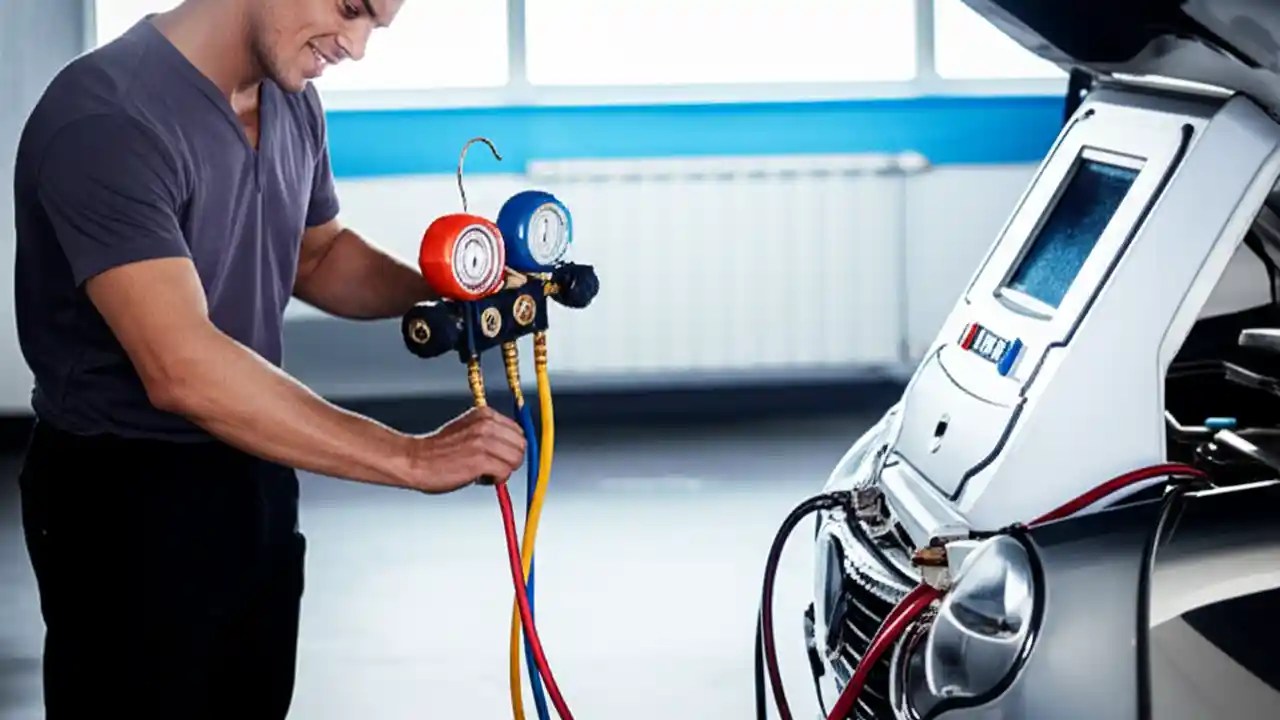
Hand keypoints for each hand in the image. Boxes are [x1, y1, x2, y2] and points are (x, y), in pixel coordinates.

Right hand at [404, 407, 526, 493]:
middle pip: (521, 446)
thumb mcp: (468, 431)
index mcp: (484, 414)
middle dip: (509, 460)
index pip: (518, 432)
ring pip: (516, 460)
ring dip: (502, 471)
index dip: (509, 448)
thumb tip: (513, 447)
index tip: (497, 456)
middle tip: (490, 466)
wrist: (415, 461)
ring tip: (482, 472)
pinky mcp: (481, 459)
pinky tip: (477, 478)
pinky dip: (496, 480)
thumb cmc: (439, 451)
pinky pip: (505, 473)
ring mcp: (484, 441)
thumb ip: (490, 434)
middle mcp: (486, 424)